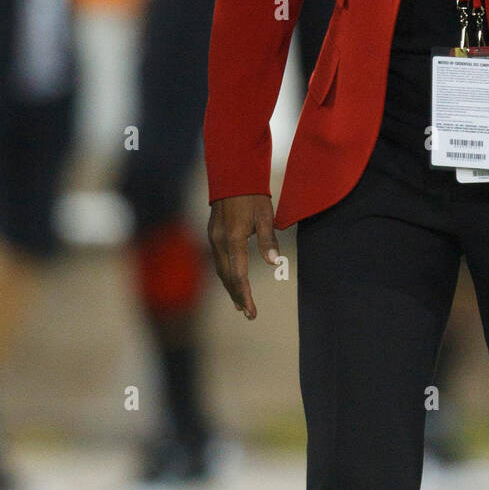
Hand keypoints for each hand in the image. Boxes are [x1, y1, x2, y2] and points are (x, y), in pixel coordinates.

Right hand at [208, 195, 278, 318]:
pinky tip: (231, 279)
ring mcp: (213, 238)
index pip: (238, 276)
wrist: (234, 176)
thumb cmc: (253, 195)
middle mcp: (219, 241)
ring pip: (220, 270)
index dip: (246, 296)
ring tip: (240, 303)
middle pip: (227, 277)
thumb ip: (268, 240)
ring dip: (230, 287)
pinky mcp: (212, 234)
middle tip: (248, 313)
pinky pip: (218, 260)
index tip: (252, 312)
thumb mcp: (265, 216)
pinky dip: (225, 274)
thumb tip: (275, 263)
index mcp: (233, 239)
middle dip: (237, 296)